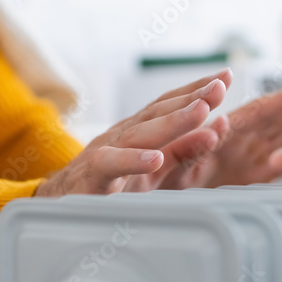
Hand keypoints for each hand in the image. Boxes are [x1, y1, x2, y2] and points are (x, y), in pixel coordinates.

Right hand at [34, 68, 234, 196]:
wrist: (56, 205)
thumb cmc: (109, 187)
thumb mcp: (153, 170)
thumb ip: (183, 152)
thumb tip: (217, 131)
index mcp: (138, 131)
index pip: (168, 104)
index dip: (195, 89)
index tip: (226, 76)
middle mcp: (122, 134)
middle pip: (158, 112)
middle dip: (190, 98)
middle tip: (219, 86)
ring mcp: (105, 151)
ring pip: (140, 133)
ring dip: (171, 121)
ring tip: (200, 112)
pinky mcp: (91, 176)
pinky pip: (111, 165)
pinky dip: (133, 161)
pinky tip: (155, 158)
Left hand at [152, 76, 281, 188]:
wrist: (133, 199)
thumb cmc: (145, 179)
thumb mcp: (166, 165)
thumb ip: (191, 147)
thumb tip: (216, 124)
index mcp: (219, 135)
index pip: (260, 112)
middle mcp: (238, 142)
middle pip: (281, 117)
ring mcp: (247, 158)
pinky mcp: (249, 179)